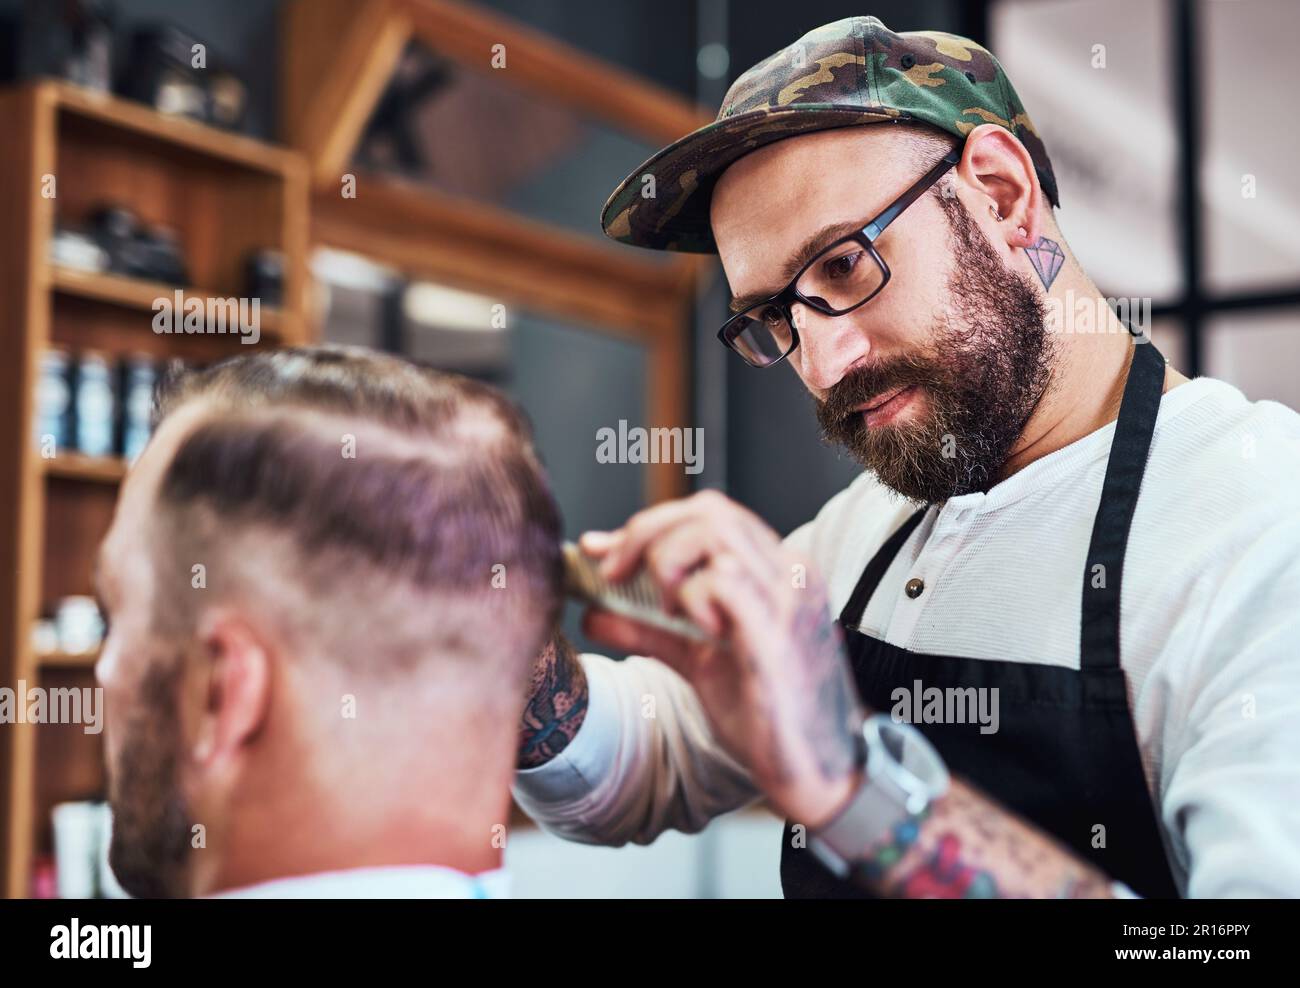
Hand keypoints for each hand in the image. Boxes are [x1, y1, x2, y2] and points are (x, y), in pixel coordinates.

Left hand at [580, 490, 864, 826]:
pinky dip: (692, 596)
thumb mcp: (698, 660)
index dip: (649, 524)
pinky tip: (696, 628)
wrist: (818, 773)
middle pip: (708, 510)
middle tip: (612, 574)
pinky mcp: (778, 631)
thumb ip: (649, 629)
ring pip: (714, 532)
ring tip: (666, 610)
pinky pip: (723, 581)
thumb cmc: (767, 715)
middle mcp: (789, 570)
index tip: (601, 552)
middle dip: (646, 533)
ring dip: (669, 562)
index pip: (709, 515)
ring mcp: (788, 597)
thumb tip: (591, 611)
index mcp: (776, 570)